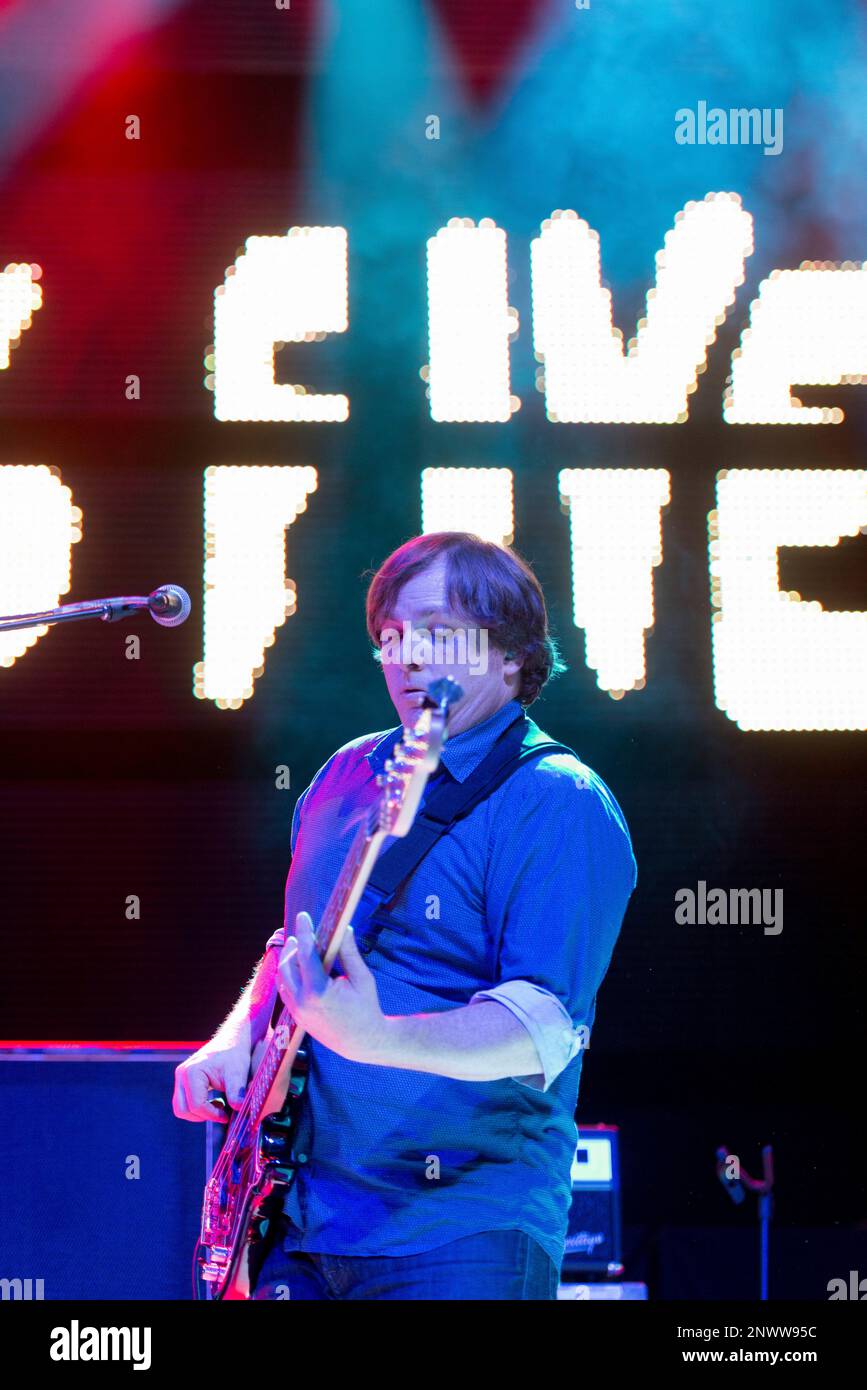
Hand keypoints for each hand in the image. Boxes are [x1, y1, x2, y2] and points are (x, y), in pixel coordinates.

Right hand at [173, 1037, 250, 1122]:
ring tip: (218, 1106)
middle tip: (220, 1113)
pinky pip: (184, 1102)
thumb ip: (236, 1092)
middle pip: (183, 1109)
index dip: (211, 1114)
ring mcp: (180, 1078)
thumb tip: (239, 1109)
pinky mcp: (183, 1081)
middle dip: (202, 1116)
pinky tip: (213, 1102)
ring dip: (198, 1113)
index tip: (226, 1116)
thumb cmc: (234, 1054)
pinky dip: (196, 1108)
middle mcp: (181, 1074)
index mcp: (192, 1072)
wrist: (232, 1041)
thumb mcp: (238, 1073)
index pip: (196, 1104)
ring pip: (181, 1108)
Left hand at [277, 911, 391, 1064]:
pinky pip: (285, 992)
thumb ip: (349, 953)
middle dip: (293, 946)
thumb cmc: (366, 1008)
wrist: (362, 1042)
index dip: (305, 931)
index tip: (303, 916)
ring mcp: (297, 1011)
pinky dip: (288, 977)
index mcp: (318, 990)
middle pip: (288, 964)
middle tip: (302, 932)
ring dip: (288, 961)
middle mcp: (302, 1001)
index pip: (305, 953)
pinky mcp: (296, 1017)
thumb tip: (344, 929)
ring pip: (283, 979)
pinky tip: (297, 968)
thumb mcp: (362, 978)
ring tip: (298, 947)